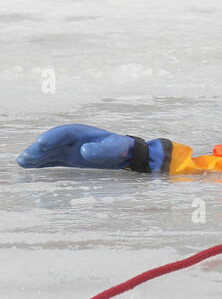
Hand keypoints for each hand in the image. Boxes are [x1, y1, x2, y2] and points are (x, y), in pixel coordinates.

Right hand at [17, 124, 135, 168]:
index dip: (53, 138)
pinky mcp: (67, 156)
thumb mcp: (116, 149)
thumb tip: (84, 151)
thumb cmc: (120, 149)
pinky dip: (40, 162)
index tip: (41, 143)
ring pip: (49, 150)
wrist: (123, 152)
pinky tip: (27, 165)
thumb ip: (102, 150)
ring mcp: (68, 147)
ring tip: (22, 162)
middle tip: (26, 157)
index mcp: (84, 133)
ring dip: (36, 155)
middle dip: (39, 148)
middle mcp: (73, 139)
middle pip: (53, 141)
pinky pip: (51, 158)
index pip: (65, 133)